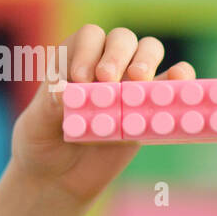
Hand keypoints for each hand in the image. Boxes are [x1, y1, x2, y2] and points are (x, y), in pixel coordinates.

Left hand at [0, 25, 194, 215]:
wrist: (59, 177)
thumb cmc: (42, 142)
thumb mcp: (37, 124)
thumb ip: (49, 106)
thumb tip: (63, 90)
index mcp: (74, 58)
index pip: (89, 38)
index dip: (88, 51)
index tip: (80, 79)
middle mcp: (105, 63)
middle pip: (122, 40)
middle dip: (117, 54)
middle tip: (107, 79)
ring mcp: (130, 83)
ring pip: (149, 52)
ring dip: (147, 60)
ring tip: (139, 79)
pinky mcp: (150, 106)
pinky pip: (172, 83)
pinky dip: (180, 77)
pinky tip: (178, 82)